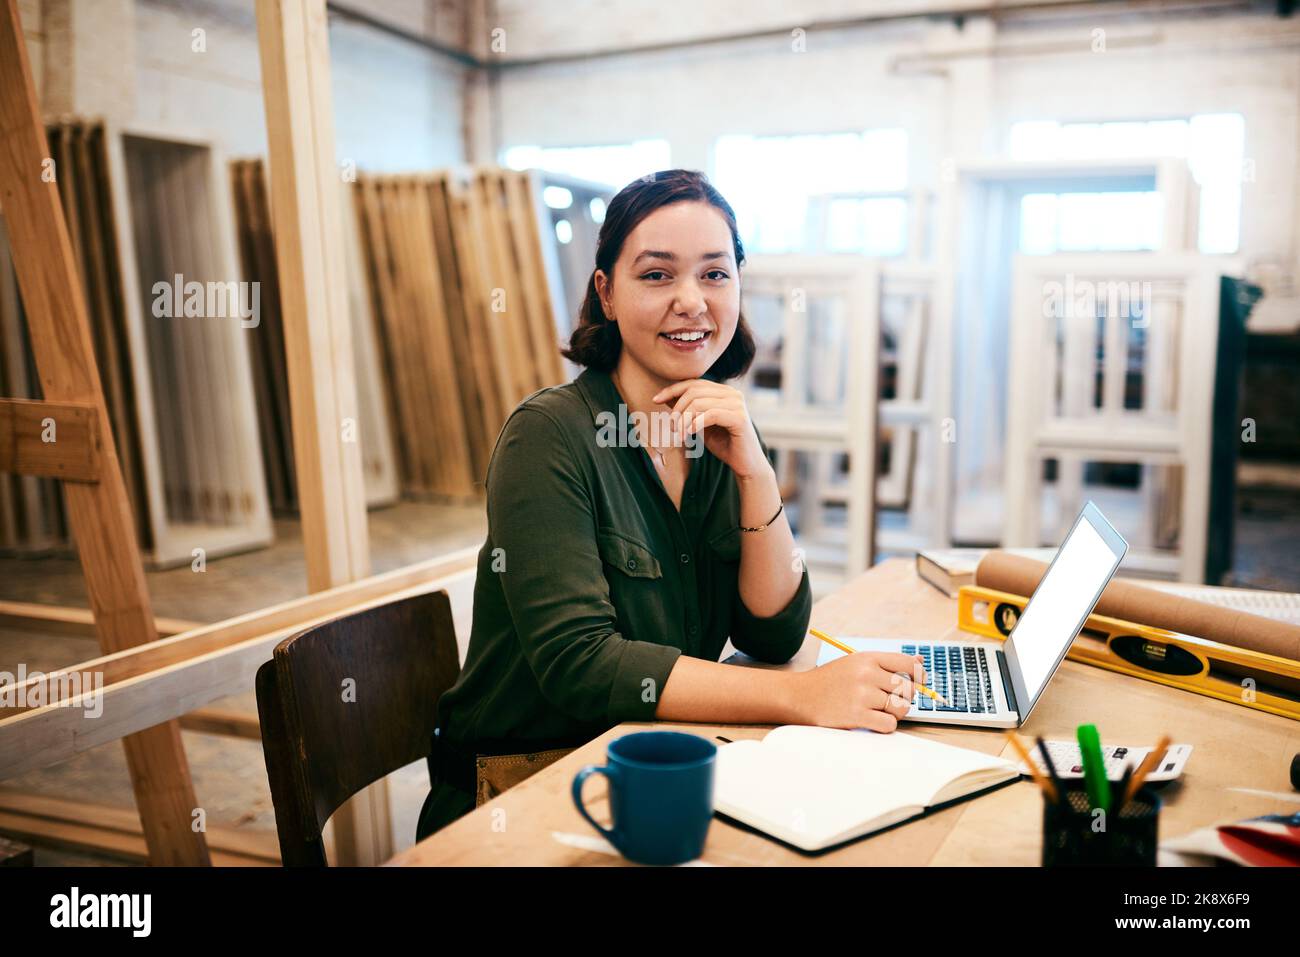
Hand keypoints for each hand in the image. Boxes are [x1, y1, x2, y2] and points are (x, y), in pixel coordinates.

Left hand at [651, 379, 767, 478]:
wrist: (745, 465)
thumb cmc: (724, 445)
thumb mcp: (700, 424)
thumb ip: (688, 410)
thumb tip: (667, 396)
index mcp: (724, 391)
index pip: (693, 383)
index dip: (672, 390)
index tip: (655, 400)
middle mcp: (732, 393)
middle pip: (694, 391)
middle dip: (677, 408)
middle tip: (672, 427)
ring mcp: (737, 404)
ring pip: (699, 402)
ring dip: (683, 419)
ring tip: (679, 434)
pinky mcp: (739, 417)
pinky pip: (710, 414)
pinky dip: (695, 424)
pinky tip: (688, 435)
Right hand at [789, 652, 925, 731]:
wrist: (799, 696)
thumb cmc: (830, 681)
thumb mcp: (856, 663)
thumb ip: (887, 663)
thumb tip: (921, 661)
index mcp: (868, 658)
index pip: (908, 664)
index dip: (919, 675)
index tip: (918, 683)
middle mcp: (866, 674)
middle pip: (907, 689)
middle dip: (904, 697)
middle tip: (889, 700)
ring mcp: (862, 695)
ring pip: (900, 708)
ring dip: (894, 713)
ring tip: (878, 710)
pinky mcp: (857, 716)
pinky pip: (889, 725)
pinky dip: (884, 726)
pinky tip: (872, 721)